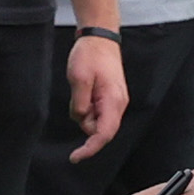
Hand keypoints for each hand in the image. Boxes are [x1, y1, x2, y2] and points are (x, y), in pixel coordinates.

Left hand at [66, 34, 128, 162]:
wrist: (100, 37)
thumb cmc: (91, 55)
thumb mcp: (79, 79)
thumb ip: (80, 104)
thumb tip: (82, 120)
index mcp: (113, 101)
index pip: (103, 135)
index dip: (89, 149)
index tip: (75, 158)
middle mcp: (118, 104)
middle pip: (100, 129)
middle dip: (85, 122)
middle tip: (77, 99)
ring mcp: (115, 101)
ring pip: (97, 120)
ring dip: (85, 112)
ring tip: (81, 88)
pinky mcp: (110, 97)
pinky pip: (97, 111)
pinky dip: (87, 106)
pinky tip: (84, 89)